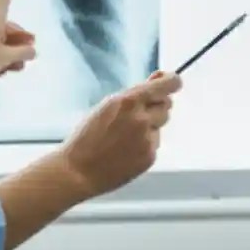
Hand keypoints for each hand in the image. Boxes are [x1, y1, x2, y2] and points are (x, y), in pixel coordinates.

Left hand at [0, 0, 37, 80]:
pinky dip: (5, 62)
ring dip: (14, 58)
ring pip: (11, 44)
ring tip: (6, 70)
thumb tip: (32, 51)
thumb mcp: (5, 58)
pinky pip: (2, 52)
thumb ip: (24, 53)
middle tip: (20, 61)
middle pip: (17, 30)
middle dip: (22, 46)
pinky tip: (0, 73)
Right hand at [57, 71, 183, 197]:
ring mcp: (148, 139)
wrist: (78, 171)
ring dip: (150, 125)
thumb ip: (135, 93)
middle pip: (167, 104)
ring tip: (125, 136)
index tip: (171, 82)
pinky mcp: (150, 157)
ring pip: (161, 124)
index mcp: (129, 101)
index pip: (168, 85)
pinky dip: (145, 144)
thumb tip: (159, 78)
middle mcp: (142, 119)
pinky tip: (125, 150)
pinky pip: (155, 143)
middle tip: (137, 114)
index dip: (172, 81)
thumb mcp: (107, 106)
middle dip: (156, 106)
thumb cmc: (87, 137)